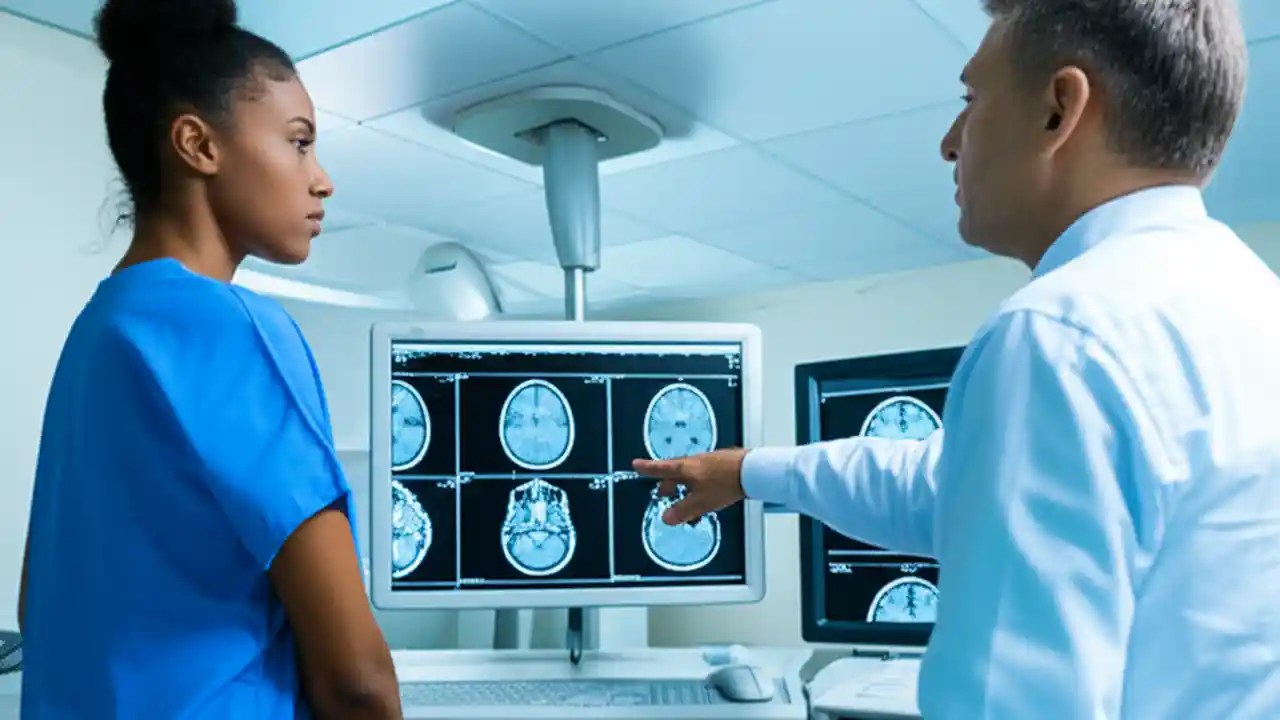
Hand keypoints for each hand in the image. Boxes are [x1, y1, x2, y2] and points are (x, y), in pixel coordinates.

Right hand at [632, 448, 748, 525]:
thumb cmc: (725, 482)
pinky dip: (699, 486)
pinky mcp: (720, 465)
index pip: (660, 468)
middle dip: (668, 485)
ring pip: (690, 476)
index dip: (647, 468)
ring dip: (686, 488)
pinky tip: (707, 497)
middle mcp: (694, 462)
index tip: (636, 465)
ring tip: (689, 503)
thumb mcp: (700, 502)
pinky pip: (702, 476)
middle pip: (675, 473)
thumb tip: (666, 518)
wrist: (751, 470)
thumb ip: (682, 511)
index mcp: (684, 468)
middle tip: (664, 494)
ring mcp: (708, 462)